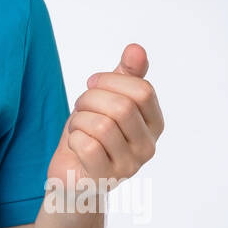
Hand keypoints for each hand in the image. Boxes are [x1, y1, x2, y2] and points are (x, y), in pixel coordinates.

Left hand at [46, 43, 163, 199]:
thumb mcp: (108, 98)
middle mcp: (148, 146)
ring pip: (101, 125)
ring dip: (79, 120)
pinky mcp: (105, 178)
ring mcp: (129, 165)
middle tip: (81, 107)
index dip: (110, 81)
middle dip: (90, 99)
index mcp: (154, 123)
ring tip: (78, 126)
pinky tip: (76, 145)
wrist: (72, 173)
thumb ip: (126, 75)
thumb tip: (136, 49)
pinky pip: (87, 146)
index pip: (143, 90)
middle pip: (122, 106)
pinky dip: (73, 139)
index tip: (93, 85)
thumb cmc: (91, 132)